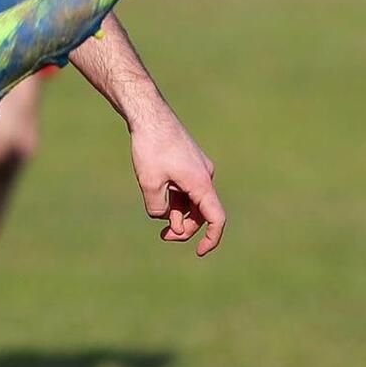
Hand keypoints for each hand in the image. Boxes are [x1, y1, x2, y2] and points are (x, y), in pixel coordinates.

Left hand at [127, 106, 224, 255]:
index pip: (216, 218)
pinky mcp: (188, 162)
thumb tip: (164, 219)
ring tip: (161, 223)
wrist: (149, 114)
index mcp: (201, 183)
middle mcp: (205, 176)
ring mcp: (198, 168)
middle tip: (164, 236)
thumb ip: (158, 208)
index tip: (199, 252)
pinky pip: (187, 187)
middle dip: (186, 227)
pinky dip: (177, 198)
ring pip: (194, 200)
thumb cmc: (150, 146)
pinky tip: (161, 202)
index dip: (211, 238)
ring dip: (180, 213)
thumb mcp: (149, 182)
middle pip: (202, 212)